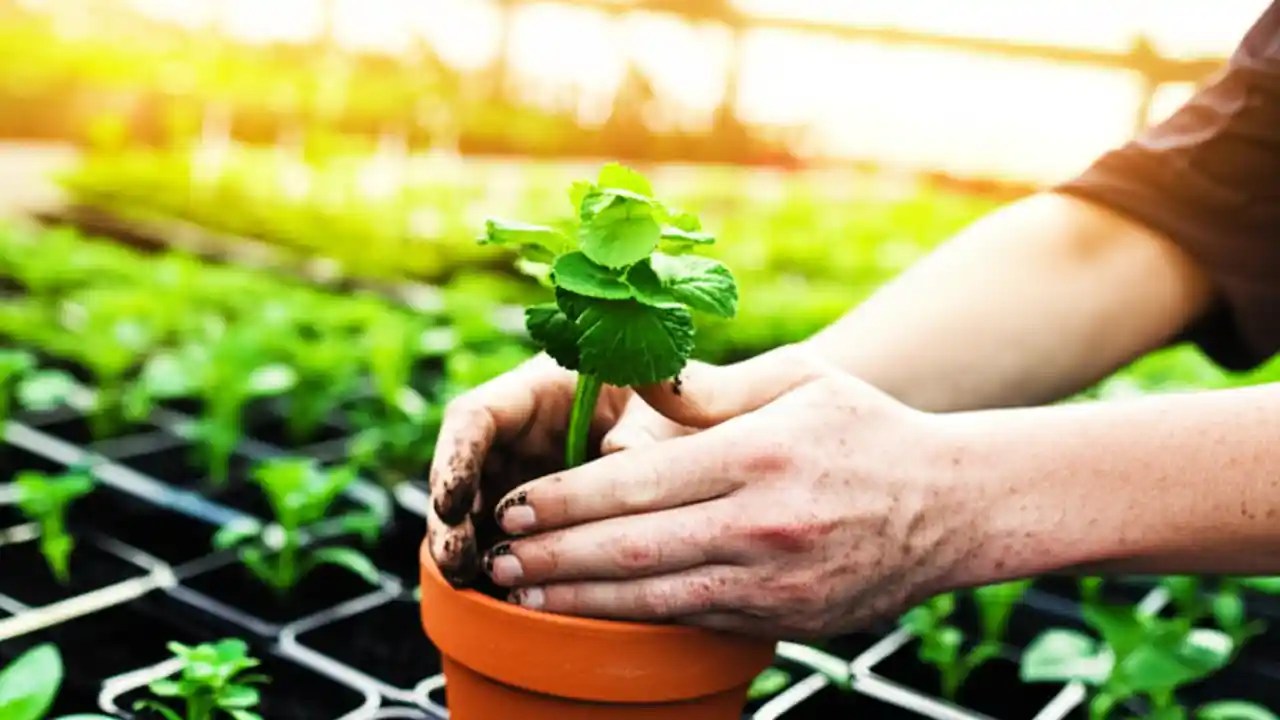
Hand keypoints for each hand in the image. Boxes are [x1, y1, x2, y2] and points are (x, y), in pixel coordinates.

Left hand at [427, 345, 831, 584]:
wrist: (952, 506)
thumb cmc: (865, 428)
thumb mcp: (798, 378)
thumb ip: (710, 387)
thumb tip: (635, 376)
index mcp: (758, 453)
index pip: (637, 481)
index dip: (568, 499)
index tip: (519, 503)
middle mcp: (763, 522)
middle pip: (633, 546)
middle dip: (554, 554)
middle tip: (499, 554)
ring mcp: (776, 578)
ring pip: (656, 595)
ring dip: (581, 598)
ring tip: (526, 592)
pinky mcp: (787, 616)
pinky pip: (697, 618)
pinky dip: (639, 618)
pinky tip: (596, 613)